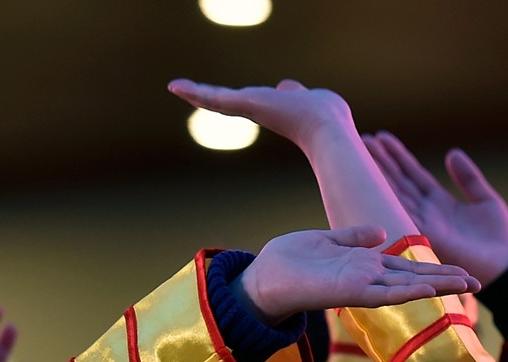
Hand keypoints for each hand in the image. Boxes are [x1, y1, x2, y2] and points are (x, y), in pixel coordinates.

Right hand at [168, 78, 353, 151]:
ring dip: (196, 93)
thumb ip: (302, 94)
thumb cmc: (330, 118)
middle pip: (229, 102)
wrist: (328, 129)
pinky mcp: (244, 104)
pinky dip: (195, 92)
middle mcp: (260, 110)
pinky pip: (215, 97)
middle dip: (208, 97)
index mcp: (275, 109)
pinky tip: (176, 87)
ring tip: (177, 88)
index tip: (225, 99)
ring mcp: (251, 108)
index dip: (236, 100)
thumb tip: (292, 89)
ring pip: (219, 99)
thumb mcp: (316, 99)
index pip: (250, 103)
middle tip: (186, 92)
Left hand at [239, 225, 477, 322]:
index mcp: (366, 266)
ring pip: (410, 287)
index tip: (461, 270)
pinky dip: (409, 292)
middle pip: (418, 278)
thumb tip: (382, 231)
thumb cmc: (289, 262)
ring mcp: (363, 287)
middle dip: (448, 280)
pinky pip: (386, 293)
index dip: (435, 268)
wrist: (263, 280)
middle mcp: (370, 278)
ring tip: (467, 285)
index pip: (408, 268)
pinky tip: (430, 291)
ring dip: (438, 287)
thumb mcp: (326, 240)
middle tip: (480, 281)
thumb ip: (353, 236)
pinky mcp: (351, 293)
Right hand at [363, 134, 507, 283]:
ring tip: (364, 149)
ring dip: (381, 172)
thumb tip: (452, 153)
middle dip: (381, 161)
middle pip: (399, 182)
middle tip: (361, 138)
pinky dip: (390, 196)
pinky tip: (375, 179)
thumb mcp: (485, 199)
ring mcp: (425, 224)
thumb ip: (468, 178)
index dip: (397, 157)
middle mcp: (427, 213)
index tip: (380, 137)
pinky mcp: (428, 236)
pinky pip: (405, 212)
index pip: (413, 175)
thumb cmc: (500, 239)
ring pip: (397, 193)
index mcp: (439, 204)